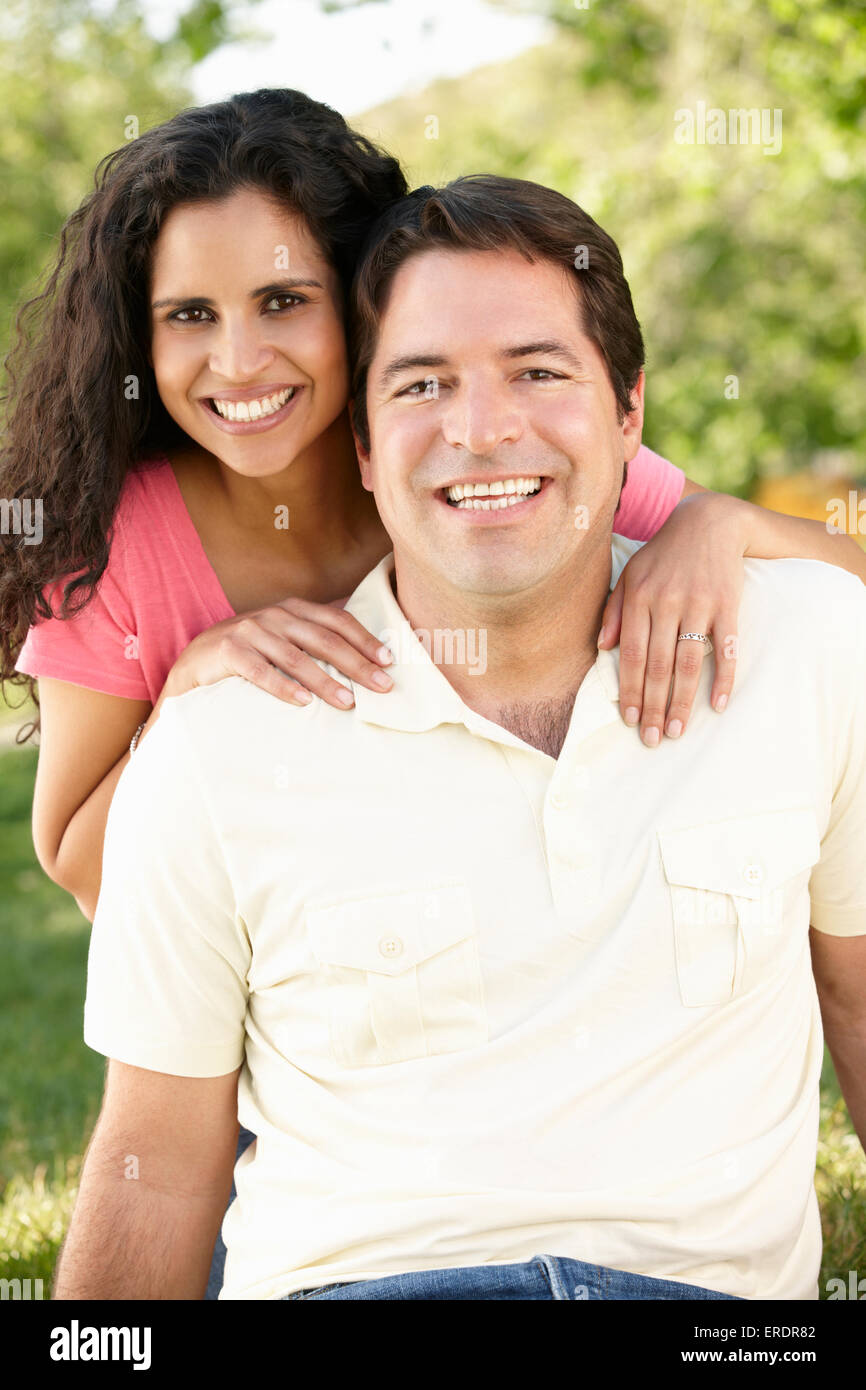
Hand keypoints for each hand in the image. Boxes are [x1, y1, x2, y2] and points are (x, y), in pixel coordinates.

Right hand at [167, 596, 393, 708]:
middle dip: (356, 663)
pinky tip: (303, 703)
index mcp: (293, 610)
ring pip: (296, 657)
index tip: (388, 661)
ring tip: (348, 702)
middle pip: (324, 639)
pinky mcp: (228, 650)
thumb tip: (364, 663)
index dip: (364, 639)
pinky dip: (283, 687)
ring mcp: (250, 630)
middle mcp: (274, 615)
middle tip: (382, 686)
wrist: (195, 662)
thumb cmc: (250, 655)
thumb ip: (314, 644)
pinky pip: (260, 670)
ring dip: (325, 681)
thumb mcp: (283, 642)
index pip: (337, 621)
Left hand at [599, 492, 744, 745]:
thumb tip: (602, 650)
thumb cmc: (663, 554)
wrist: (710, 521)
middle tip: (652, 739)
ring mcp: (699, 604)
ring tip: (676, 731)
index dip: (630, 691)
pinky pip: (726, 647)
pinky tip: (718, 705)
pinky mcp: (728, 604)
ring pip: (689, 662)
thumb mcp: (630, 574)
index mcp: (640, 598)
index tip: (629, 720)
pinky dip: (724, 678)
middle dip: (653, 706)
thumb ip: (614, 611)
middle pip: (658, 666)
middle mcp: (667, 602)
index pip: (632, 655)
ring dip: (682, 701)